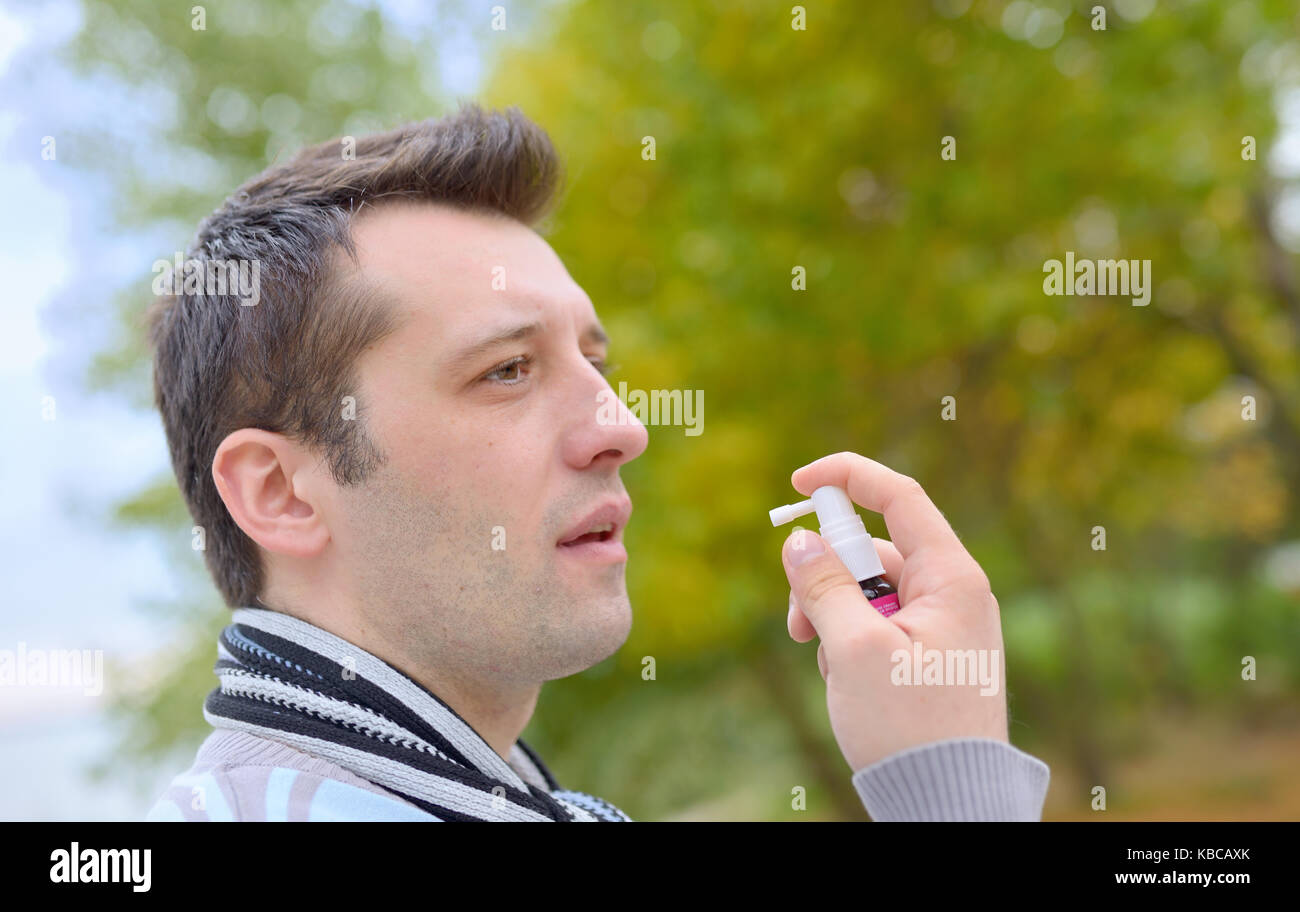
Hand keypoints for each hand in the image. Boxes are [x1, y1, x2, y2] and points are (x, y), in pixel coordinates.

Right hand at [781, 451, 1009, 773]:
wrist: (948, 801)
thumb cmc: (911, 727)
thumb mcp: (854, 649)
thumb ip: (824, 586)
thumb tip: (799, 541)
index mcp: (951, 578)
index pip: (899, 497)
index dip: (848, 477)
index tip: (798, 483)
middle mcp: (952, 593)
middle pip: (873, 549)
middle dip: (826, 574)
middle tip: (799, 619)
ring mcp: (941, 625)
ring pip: (868, 590)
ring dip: (832, 613)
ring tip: (822, 659)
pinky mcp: (927, 655)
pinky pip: (877, 623)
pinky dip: (848, 638)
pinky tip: (842, 676)